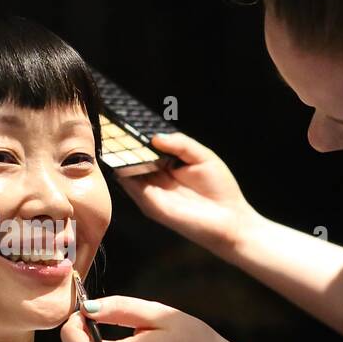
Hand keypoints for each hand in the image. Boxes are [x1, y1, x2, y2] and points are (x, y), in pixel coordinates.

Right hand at [116, 132, 257, 258]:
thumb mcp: (203, 157)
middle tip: (111, 126)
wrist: (231, 220)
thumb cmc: (220, 190)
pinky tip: (122, 157)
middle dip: (122, 145)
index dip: (135, 138)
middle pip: (131, 160)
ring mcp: (151, 193)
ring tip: (112, 138)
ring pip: (126, 172)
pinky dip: (124, 172)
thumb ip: (181, 144)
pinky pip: (131, 186)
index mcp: (166, 168)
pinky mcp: (151, 204)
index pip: (144, 150)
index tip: (123, 121)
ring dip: (119, 157)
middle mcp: (155, 181)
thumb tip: (155, 137)